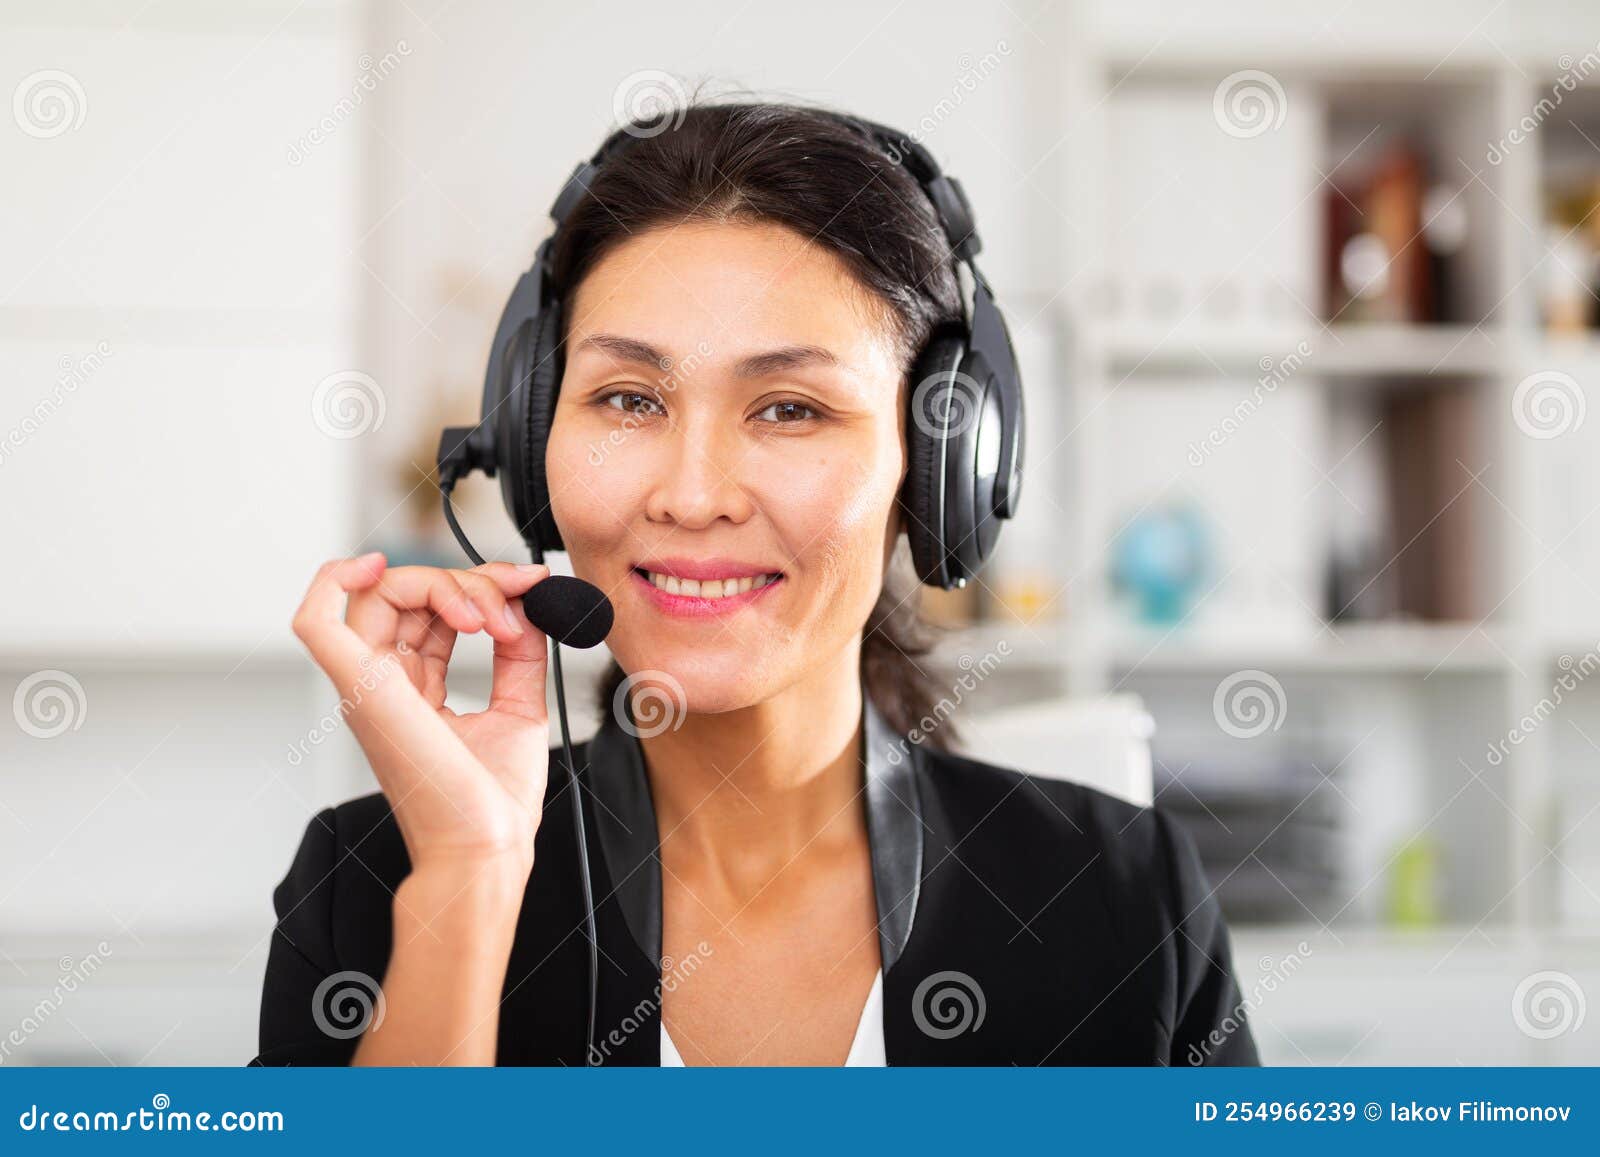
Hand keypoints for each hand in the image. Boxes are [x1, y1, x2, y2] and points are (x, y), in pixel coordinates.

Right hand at [291, 552, 552, 874]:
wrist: (486, 847)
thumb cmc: (493, 801)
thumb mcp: (519, 708)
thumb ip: (518, 653)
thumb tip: (525, 605)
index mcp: (412, 688)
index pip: (430, 609)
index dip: (482, 584)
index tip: (532, 588)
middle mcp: (381, 683)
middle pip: (405, 592)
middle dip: (470, 581)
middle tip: (516, 603)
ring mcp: (365, 685)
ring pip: (378, 592)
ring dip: (444, 582)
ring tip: (489, 618)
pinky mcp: (359, 689)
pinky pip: (315, 622)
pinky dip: (332, 579)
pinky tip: (373, 563)